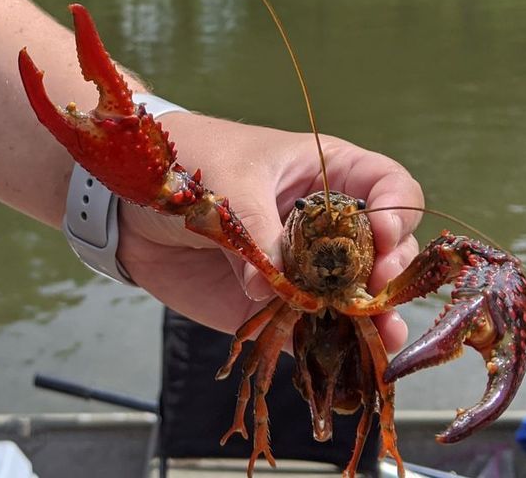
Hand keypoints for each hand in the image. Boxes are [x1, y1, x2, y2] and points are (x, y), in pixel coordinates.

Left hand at [117, 112, 423, 353]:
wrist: (130, 203)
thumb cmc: (189, 163)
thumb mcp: (227, 181)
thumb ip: (256, 229)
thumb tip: (270, 285)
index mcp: (328, 173)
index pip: (388, 187)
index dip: (395, 212)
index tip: (381, 236)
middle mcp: (326, 224)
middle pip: (383, 249)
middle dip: (389, 273)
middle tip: (374, 291)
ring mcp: (304, 269)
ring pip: (353, 297)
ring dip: (372, 319)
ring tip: (384, 337)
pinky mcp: (275, 306)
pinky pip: (308, 330)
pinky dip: (325, 347)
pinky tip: (343, 361)